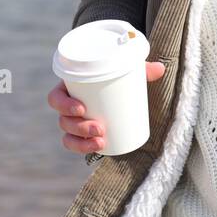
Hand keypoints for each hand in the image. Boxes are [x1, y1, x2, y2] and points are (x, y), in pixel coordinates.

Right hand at [48, 61, 166, 153]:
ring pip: (68, 135)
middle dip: (80, 127)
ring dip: (82, 141)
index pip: (55, 98)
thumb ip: (141, 68)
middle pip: (63, 120)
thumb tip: (161, 69)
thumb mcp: (124, 68)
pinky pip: (76, 144)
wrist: (116, 83)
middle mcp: (68, 106)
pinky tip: (98, 149)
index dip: (63, 105)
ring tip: (101, 141)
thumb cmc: (115, 73)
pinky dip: (84, 148)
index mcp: (69, 88)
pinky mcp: (83, 132)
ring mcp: (74, 121)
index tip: (82, 108)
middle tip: (100, 127)